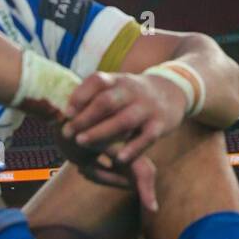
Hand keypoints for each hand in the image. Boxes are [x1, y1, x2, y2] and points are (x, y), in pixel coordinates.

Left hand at [59, 70, 187, 211]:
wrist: (174, 90)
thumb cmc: (134, 93)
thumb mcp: (117, 85)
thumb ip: (95, 95)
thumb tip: (64, 111)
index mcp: (118, 80)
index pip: (97, 81)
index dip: (80, 95)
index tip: (65, 112)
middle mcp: (132, 91)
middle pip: (106, 102)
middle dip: (85, 118)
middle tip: (66, 133)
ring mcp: (147, 108)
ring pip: (124, 120)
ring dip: (101, 132)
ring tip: (81, 143)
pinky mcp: (160, 124)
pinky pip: (146, 137)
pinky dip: (132, 149)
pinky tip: (117, 159)